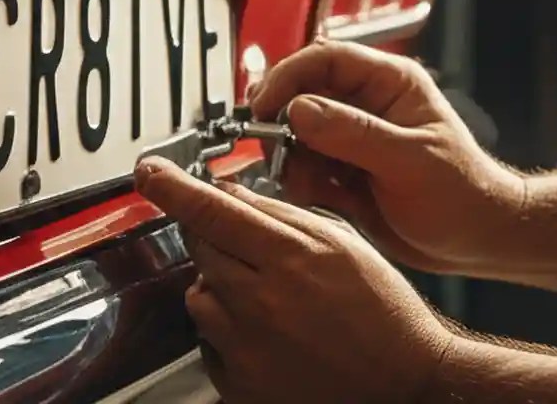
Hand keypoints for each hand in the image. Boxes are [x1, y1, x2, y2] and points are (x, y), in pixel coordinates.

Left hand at [135, 158, 453, 403]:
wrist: (407, 386)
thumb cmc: (384, 316)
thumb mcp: (343, 244)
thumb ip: (282, 215)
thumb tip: (230, 193)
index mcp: (290, 259)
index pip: (211, 211)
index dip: (172, 188)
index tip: (149, 173)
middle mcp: (261, 303)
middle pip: (200, 250)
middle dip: (214, 240)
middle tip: (252, 252)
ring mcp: (246, 348)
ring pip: (200, 297)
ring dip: (220, 289)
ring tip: (270, 301)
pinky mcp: (238, 383)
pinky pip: (208, 342)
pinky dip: (226, 332)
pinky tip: (268, 336)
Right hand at [249, 39, 525, 275]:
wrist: (475, 243)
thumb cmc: (463, 195)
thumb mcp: (410, 162)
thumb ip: (353, 134)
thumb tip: (297, 110)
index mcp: (389, 83)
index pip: (325, 58)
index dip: (289, 76)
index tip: (265, 106)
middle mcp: (364, 104)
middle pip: (299, 95)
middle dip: (284, 126)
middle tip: (280, 156)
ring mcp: (349, 137)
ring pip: (294, 134)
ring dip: (291, 160)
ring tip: (311, 186)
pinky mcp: (340, 169)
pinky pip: (301, 166)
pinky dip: (301, 182)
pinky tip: (323, 198)